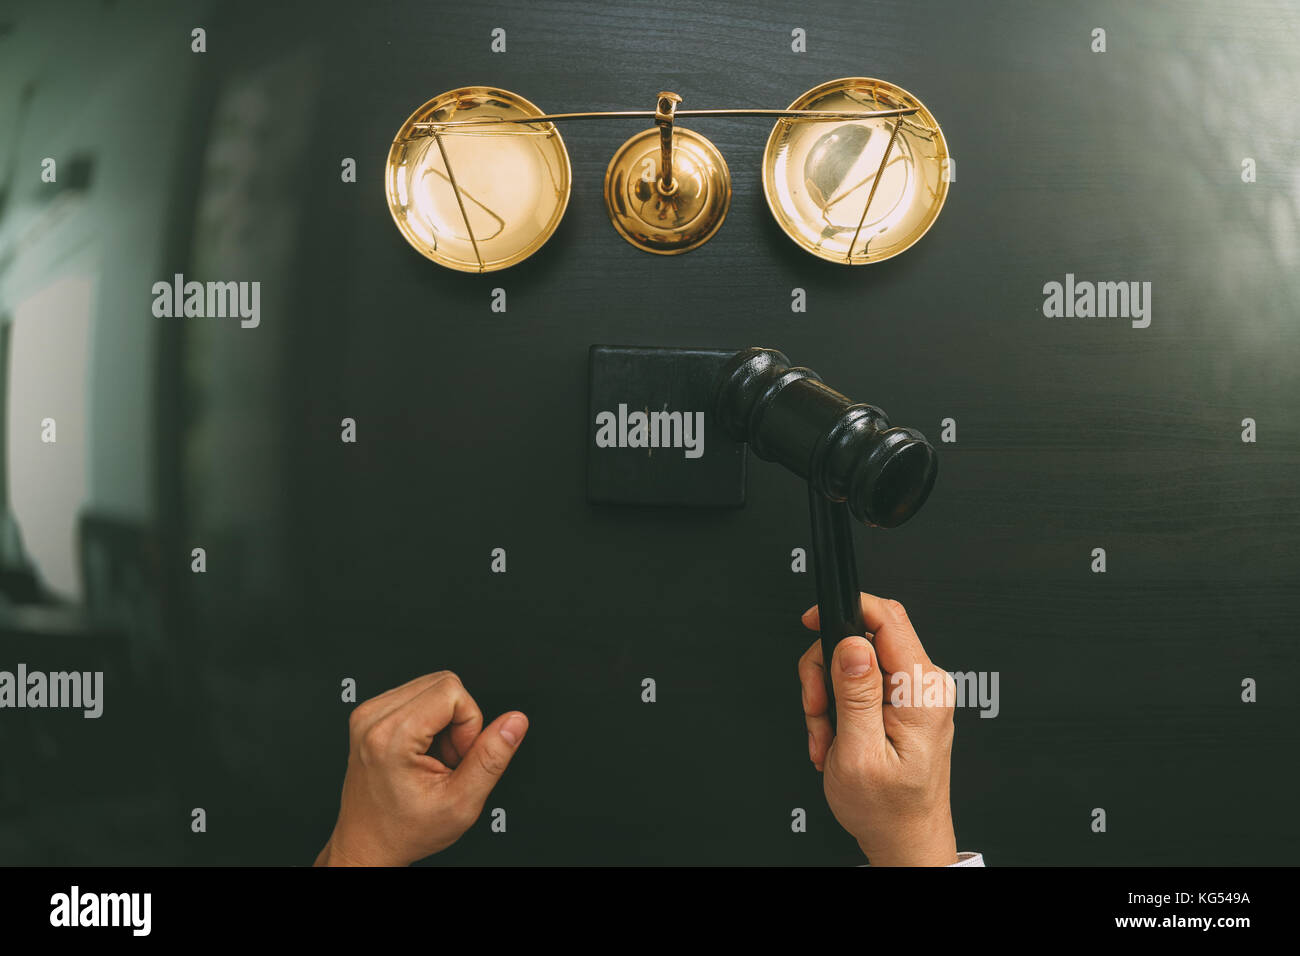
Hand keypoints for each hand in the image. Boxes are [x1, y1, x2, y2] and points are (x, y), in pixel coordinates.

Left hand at [315, 671, 527, 865]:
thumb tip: (515, 722)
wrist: (368, 844)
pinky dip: (429, 719)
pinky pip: (416, 694)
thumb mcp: (461, 802)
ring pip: (432, 686)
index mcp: (391, 736)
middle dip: (458, 720)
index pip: (452, 691)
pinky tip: (422, 751)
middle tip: (446, 760)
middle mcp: (373, 718)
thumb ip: (492, 757)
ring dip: (444, 720)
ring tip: (433, 759)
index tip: (456, 758)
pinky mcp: (369, 715)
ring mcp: (368, 715)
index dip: (469, 724)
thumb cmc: (404, 830)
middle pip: (443, 683)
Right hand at [798, 593, 957, 865]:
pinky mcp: (903, 703)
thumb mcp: (859, 753)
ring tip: (827, 735)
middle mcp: (924, 685)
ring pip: (855, 662)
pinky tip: (837, 737)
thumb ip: (855, 694)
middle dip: (826, 671)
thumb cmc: (888, 809)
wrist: (905, 839)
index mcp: (920, 692)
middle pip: (863, 639)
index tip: (813, 620)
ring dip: (828, 696)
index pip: (887, 619)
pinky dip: (838, 707)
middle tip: (817, 709)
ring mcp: (915, 694)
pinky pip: (861, 683)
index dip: (845, 609)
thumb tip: (852, 645)